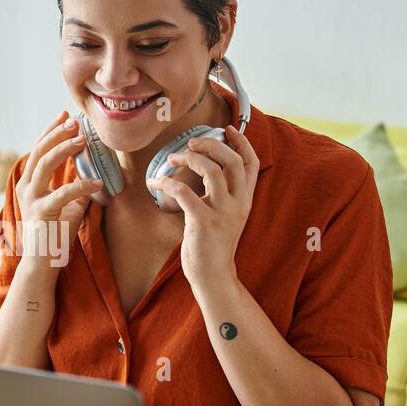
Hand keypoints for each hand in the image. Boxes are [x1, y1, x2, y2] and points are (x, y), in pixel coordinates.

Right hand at [14, 111, 102, 264]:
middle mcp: (26, 188)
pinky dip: (82, 185)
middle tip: (75, 122)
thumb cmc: (55, 234)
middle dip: (57, 134)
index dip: (51, 130)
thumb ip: (73, 186)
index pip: (38, 149)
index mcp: (30, 183)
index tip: (65, 115)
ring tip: (82, 140)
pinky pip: (64, 193)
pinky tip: (98, 182)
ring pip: (45, 165)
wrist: (42, 263)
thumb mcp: (66, 204)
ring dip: (64, 149)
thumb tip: (92, 171)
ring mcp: (31, 199)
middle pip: (40, 151)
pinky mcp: (42, 213)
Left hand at [147, 125, 258, 292]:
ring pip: (211, 170)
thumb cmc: (214, 245)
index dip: (242, 142)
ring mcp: (222, 212)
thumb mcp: (226, 216)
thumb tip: (206, 171)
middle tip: (192, 142)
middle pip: (232, 161)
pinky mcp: (203, 222)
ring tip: (173, 157)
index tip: (228, 129)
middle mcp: (238, 204)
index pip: (251, 164)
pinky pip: (184, 191)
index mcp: (245, 200)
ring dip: (190, 158)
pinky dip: (168, 181)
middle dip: (212, 144)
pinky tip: (155, 181)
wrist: (214, 276)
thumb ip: (223, 195)